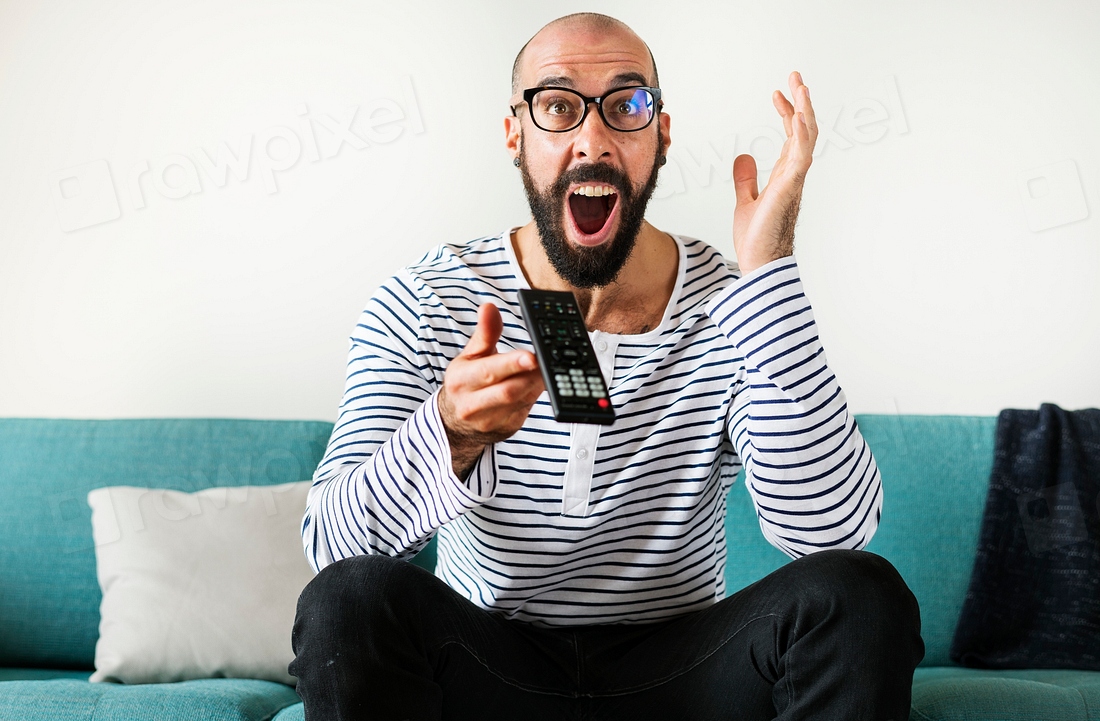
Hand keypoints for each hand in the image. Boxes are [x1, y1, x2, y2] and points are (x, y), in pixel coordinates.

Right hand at [438, 303, 544, 477]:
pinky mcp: (505, 429)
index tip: (532, 356)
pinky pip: (526, 411)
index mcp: (461, 381)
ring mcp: (489, 421)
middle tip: (548, 362)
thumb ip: (484, 332)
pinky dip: (534, 396)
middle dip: (531, 375)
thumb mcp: (470, 356)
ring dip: (536, 384)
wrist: (455, 421)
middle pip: (509, 390)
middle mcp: (472, 404)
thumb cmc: (466, 382)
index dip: (512, 364)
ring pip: (521, 401)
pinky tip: (538, 384)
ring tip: (546, 369)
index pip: (489, 372)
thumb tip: (489, 307)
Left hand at [732, 71, 817, 275]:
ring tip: (800, 86)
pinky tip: (798, 118)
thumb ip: (746, 179)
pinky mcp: (789, 189)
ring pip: (807, 139)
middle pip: (803, 131)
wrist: (759, 264)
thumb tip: (743, 157)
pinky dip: (801, 136)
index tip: (778, 94)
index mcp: (785, 176)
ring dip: (804, 111)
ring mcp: (794, 181)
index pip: (791, 137)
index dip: (787, 113)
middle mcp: (793, 175)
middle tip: (795, 77)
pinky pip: (800, 158)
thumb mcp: (745, 201)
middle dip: (800, 103)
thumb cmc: (757, 239)